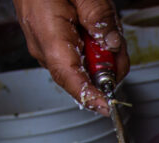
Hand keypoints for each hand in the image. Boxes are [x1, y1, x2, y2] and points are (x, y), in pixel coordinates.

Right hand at [12, 0, 128, 115]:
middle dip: (106, 66)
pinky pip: (76, 56)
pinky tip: (90, 28)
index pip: (71, 79)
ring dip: (99, 53)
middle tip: (113, 42)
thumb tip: (114, 45)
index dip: (91, 97)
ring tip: (98, 25)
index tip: (109, 108)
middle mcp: (44, 49)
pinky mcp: (51, 45)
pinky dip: (91, 48)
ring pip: (83, 67)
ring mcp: (46, 48)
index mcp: (50, 37)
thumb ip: (100, 18)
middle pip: (83, 76)